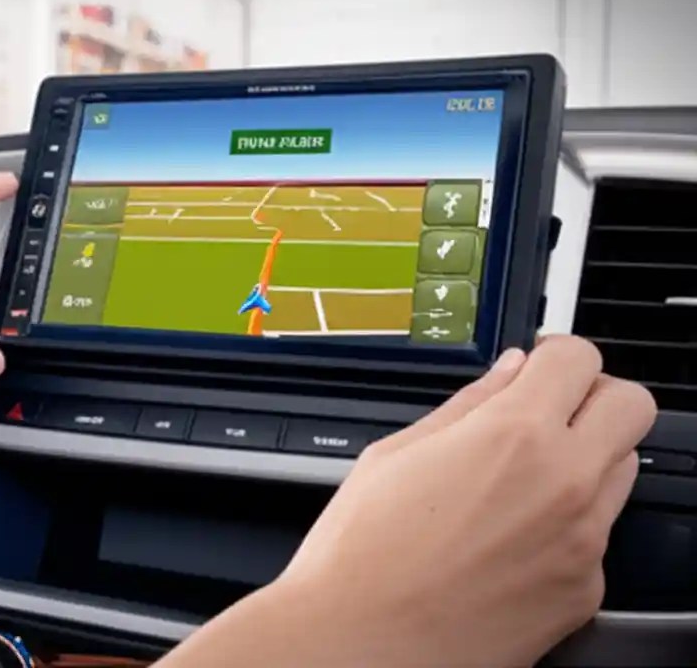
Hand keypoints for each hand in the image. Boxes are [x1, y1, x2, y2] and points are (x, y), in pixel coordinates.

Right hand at [274, 337, 655, 666]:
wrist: (360, 646)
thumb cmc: (360, 557)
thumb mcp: (394, 455)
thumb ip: (466, 407)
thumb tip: (507, 374)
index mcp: (513, 435)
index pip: (580, 358)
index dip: (555, 354)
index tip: (539, 366)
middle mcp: (563, 484)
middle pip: (632, 406)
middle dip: (592, 398)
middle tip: (549, 411)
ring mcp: (582, 542)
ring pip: (623, 470)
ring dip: (585, 459)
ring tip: (521, 480)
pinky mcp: (583, 591)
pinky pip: (597, 536)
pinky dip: (566, 526)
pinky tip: (509, 538)